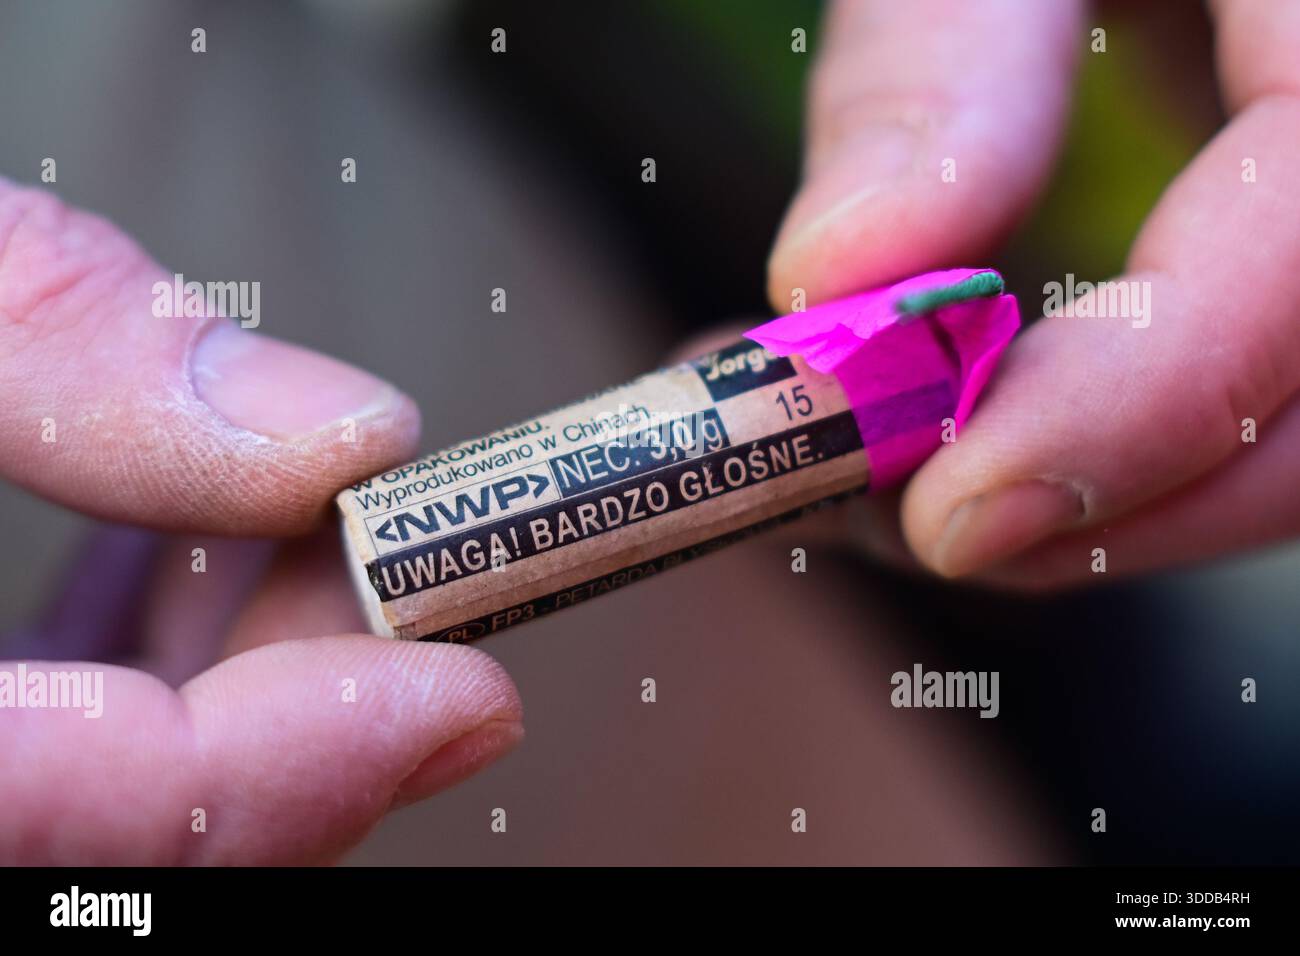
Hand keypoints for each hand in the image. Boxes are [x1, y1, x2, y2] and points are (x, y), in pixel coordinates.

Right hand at [0, 181, 522, 864]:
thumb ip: (63, 348)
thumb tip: (332, 427)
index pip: (70, 836)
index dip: (285, 777)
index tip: (461, 700)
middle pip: (99, 855)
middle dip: (283, 736)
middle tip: (409, 610)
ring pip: (72, 813)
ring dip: (225, 698)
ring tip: (315, 556)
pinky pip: (23, 747)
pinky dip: (127, 670)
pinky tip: (192, 564)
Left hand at [769, 0, 1299, 586]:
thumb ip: (936, 72)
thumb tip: (839, 279)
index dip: (1142, 403)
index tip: (946, 514)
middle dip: (1116, 503)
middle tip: (901, 518)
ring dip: (1114, 499)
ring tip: (909, 475)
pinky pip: (1276, 387)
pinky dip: (1136, 441)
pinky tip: (994, 421)